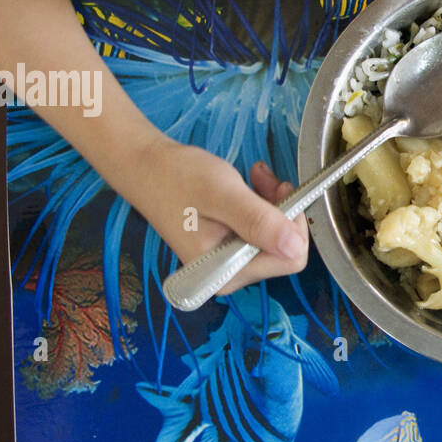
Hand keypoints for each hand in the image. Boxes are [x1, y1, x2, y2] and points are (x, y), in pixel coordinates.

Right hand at [120, 138, 308, 295]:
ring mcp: (231, 262)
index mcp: (227, 272)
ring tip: (255, 177)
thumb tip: (294, 247)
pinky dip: (262, 204)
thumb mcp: (222, 195)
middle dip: (282, 211)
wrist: (147, 168)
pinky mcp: (229, 247)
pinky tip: (249, 184)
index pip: (289, 258)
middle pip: (284, 248)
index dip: (293, 223)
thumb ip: (257, 222)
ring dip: (272, 203)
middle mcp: (231, 274)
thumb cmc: (177, 178)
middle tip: (266, 180)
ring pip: (276, 236)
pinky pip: (262, 229)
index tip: (280, 191)